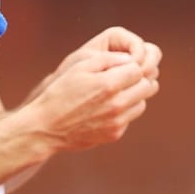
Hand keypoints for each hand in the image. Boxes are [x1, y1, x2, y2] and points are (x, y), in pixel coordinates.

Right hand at [24, 28, 160, 153]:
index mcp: (108, 84)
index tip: (120, 67)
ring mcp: (117, 121)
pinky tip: (106, 108)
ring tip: (115, 93)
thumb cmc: (60, 92)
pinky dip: (123, 111)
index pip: (138, 69)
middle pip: (147, 86)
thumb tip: (129, 59)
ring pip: (142, 103)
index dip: (130, 65)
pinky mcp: (115, 134)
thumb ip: (106, 59)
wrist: (47, 127)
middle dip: (138, 79)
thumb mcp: (78, 67)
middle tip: (124, 77)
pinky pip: (130, 118)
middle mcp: (117, 104)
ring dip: (134, 96)